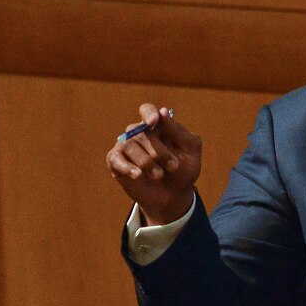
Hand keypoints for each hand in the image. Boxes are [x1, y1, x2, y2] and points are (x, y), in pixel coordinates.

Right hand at [106, 104, 202, 224]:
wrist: (174, 195)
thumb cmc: (183, 170)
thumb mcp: (189, 151)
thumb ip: (178, 131)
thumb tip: (163, 112)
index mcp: (157, 126)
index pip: (147, 110)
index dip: (149, 113)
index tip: (154, 122)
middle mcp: (138, 133)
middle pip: (141, 132)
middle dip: (160, 151)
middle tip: (174, 167)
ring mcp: (125, 146)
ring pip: (129, 145)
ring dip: (147, 162)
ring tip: (159, 175)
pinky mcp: (116, 162)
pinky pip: (116, 159)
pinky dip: (128, 167)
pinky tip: (138, 175)